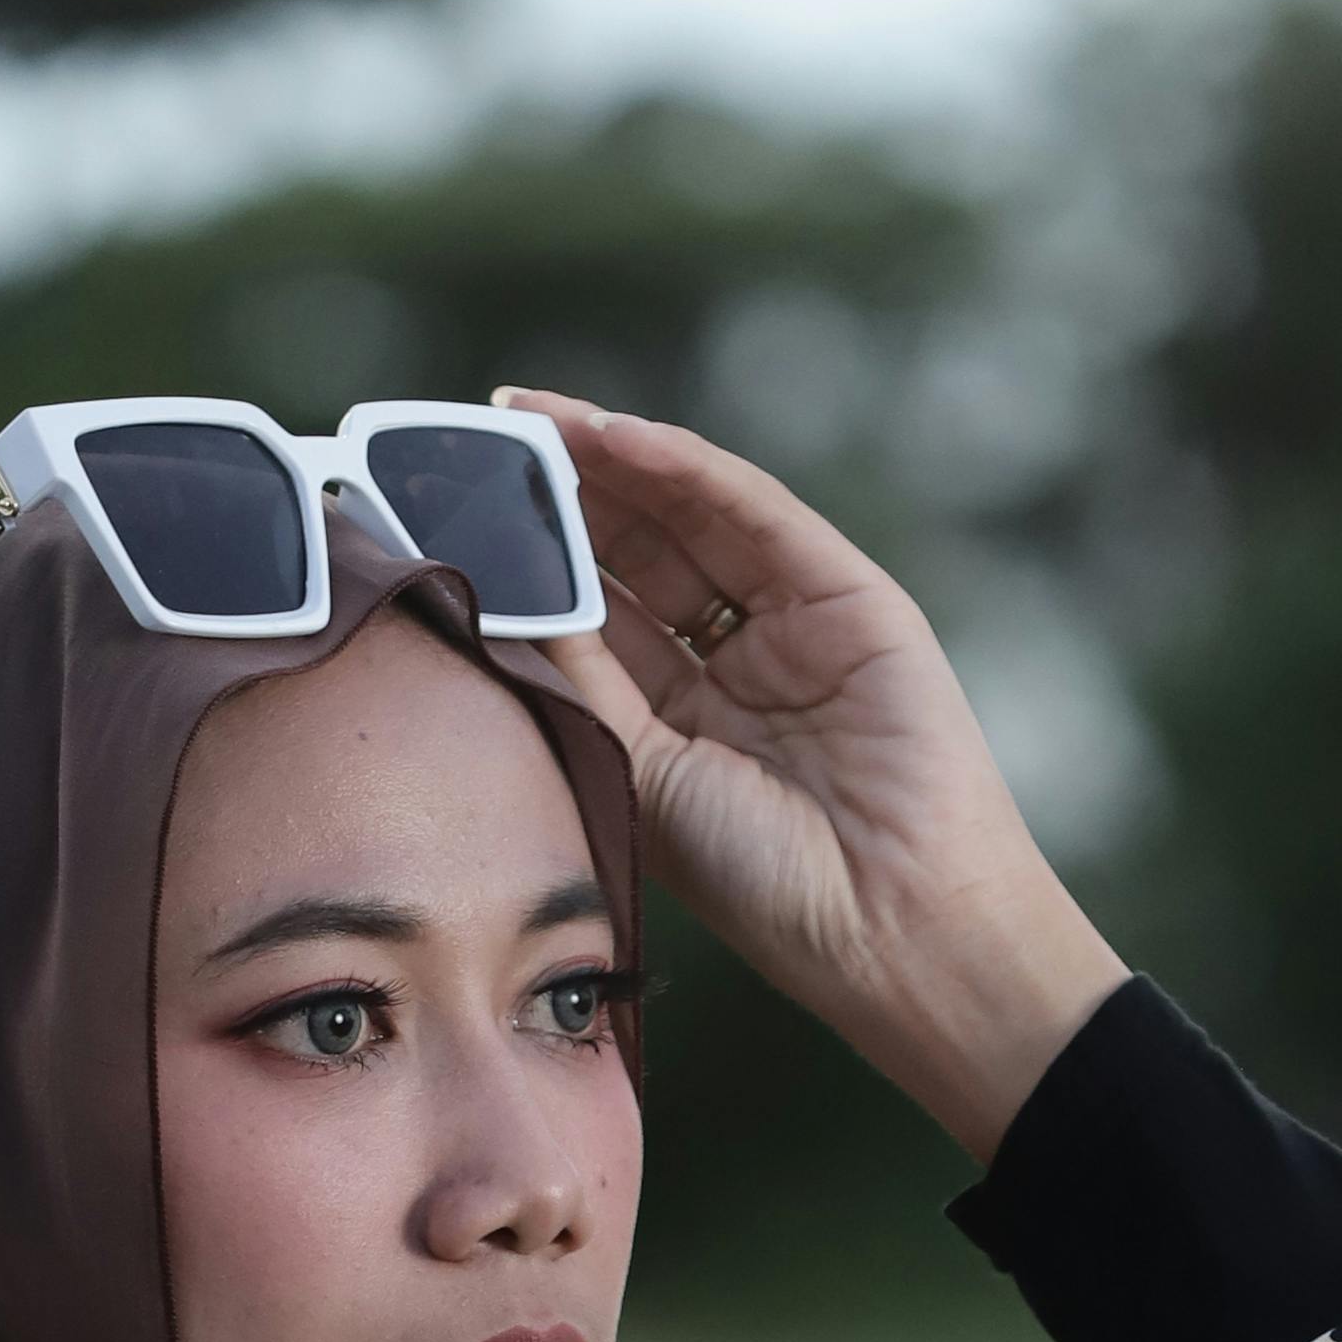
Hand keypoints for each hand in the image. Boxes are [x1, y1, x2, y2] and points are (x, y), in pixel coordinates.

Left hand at [494, 390, 1125, 1160]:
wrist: (885, 923)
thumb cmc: (765, 885)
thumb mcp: (637, 770)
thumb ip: (579, 677)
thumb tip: (498, 594)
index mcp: (680, 716)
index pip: (598, 608)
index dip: (533, 558)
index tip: (456, 513)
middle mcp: (736, 658)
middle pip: (637, 548)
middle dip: (562, 492)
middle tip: (483, 438)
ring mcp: (795, 621)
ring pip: (689, 514)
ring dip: (610, 461)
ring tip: (530, 418)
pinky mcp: (848, 595)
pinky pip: (753, 511)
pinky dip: (686, 468)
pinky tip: (615, 437)